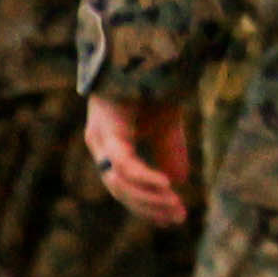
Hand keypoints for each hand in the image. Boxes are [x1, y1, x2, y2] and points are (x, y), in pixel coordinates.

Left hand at [85, 94, 195, 230]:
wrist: (146, 56)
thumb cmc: (152, 88)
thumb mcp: (165, 128)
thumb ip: (168, 154)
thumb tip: (178, 182)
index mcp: (109, 146)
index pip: (124, 186)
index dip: (146, 206)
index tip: (172, 220)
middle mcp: (99, 145)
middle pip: (120, 190)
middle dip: (149, 207)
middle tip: (178, 217)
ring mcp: (100, 139)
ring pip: (119, 183)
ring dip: (149, 198)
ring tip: (176, 205)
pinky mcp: (108, 131)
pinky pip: (125, 165)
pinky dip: (145, 178)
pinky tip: (167, 186)